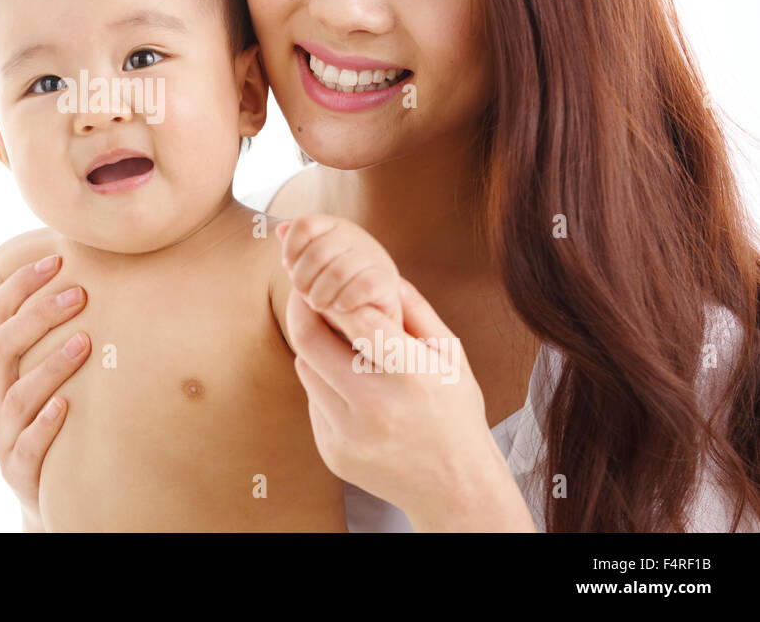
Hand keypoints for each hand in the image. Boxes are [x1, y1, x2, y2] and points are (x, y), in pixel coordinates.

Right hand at [0, 254, 89, 529]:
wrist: (47, 491)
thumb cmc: (55, 420)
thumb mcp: (46, 376)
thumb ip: (58, 334)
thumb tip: (88, 271)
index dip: (21, 285)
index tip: (55, 258)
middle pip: (4, 347)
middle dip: (40, 317)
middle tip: (79, 293)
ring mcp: (4, 436)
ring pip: (17, 396)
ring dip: (51, 366)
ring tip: (85, 342)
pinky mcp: (19, 471)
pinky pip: (29, 447)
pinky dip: (46, 424)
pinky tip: (67, 406)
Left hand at [276, 216, 401, 321]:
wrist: (372, 301)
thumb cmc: (333, 279)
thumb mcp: (312, 261)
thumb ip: (295, 246)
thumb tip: (280, 229)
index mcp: (333, 226)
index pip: (305, 225)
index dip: (290, 247)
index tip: (287, 265)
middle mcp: (354, 236)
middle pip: (317, 253)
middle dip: (302, 278)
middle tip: (303, 293)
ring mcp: (373, 256)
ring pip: (338, 273)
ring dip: (320, 294)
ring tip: (317, 304)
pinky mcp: (387, 279)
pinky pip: (362, 287)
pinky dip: (345, 300)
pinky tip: (339, 306)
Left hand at [276, 220, 534, 530]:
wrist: (455, 491)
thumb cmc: (456, 414)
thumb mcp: (451, 355)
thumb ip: (415, 308)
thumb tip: (379, 269)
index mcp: (411, 375)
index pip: (354, 315)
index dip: (331, 290)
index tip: (321, 276)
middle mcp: (375, 405)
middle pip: (309, 339)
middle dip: (302, 308)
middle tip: (305, 294)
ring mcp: (348, 432)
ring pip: (305, 369)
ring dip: (314, 349)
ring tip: (338, 346)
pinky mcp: (331, 451)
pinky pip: (313, 401)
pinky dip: (325, 387)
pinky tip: (351, 391)